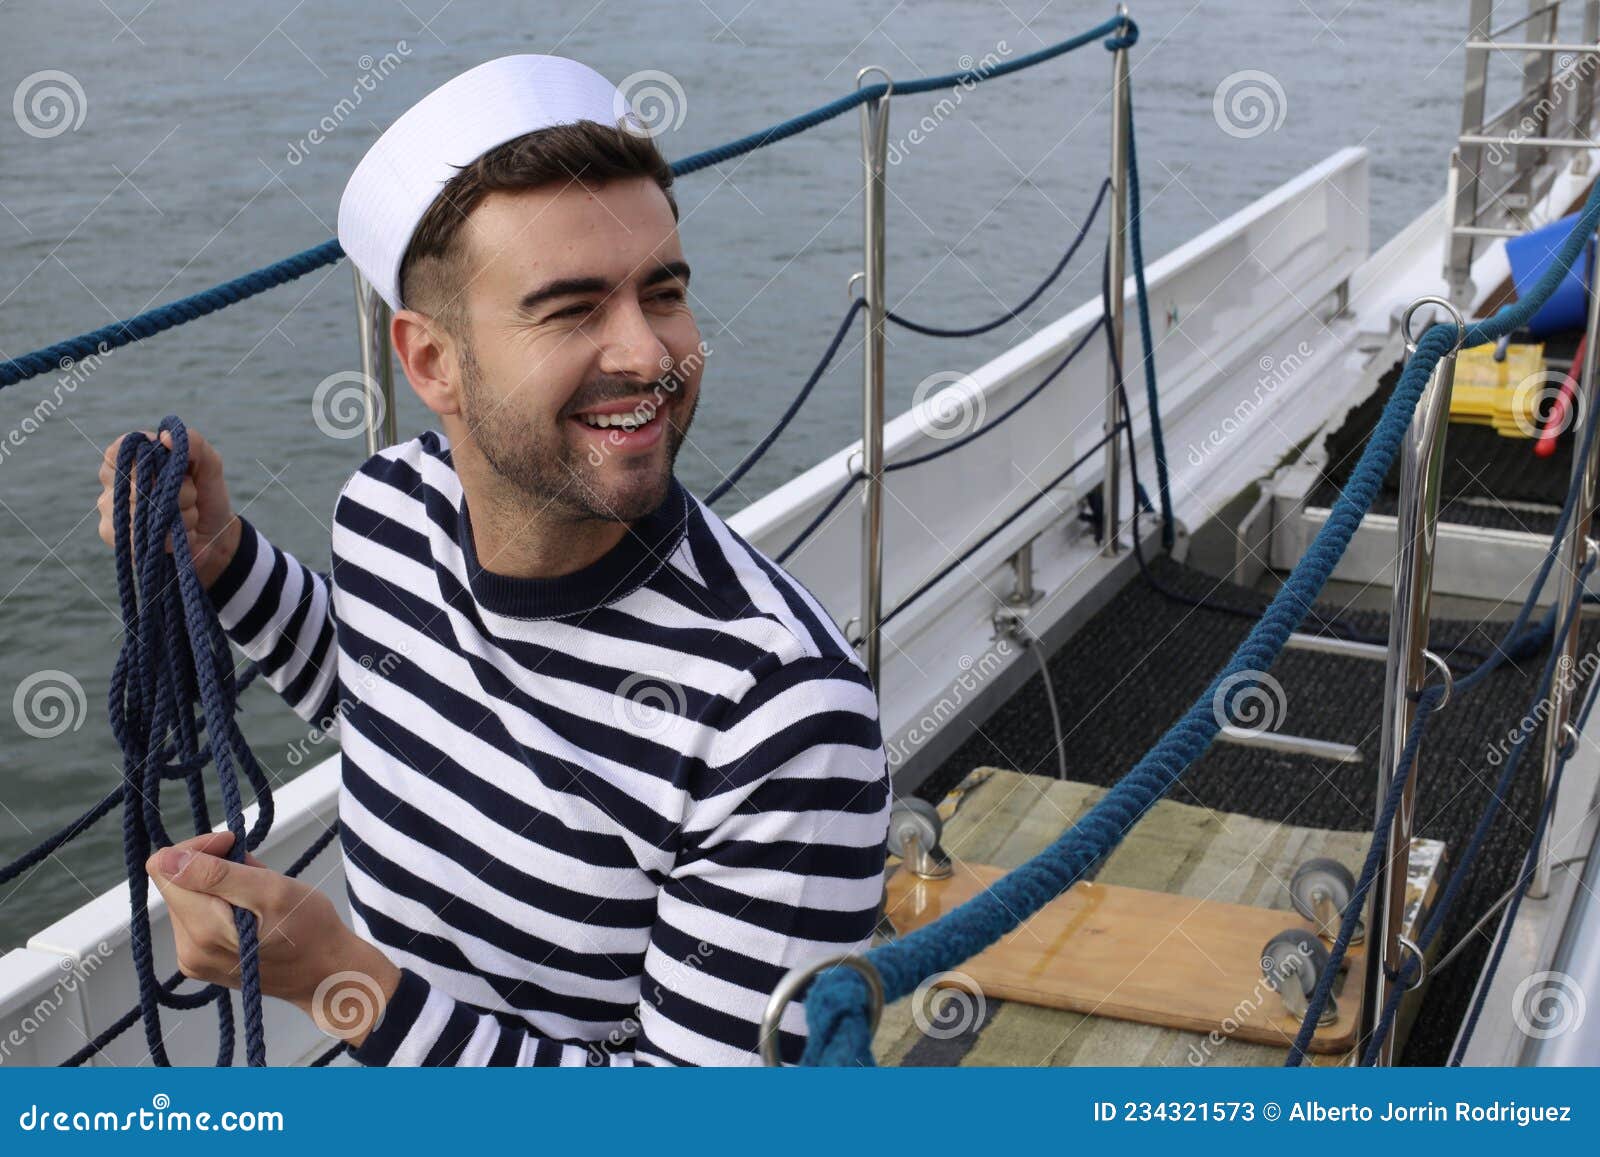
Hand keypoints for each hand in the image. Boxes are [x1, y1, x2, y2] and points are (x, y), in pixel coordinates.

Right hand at [97, 428, 241, 588]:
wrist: (215, 534)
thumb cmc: (205, 493)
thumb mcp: (209, 464)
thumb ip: (194, 443)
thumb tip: (165, 437)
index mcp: (128, 459)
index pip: (119, 450)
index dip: (151, 459)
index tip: (173, 464)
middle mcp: (114, 483)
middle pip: (139, 484)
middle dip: (178, 492)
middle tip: (190, 495)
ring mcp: (112, 512)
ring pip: (145, 513)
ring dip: (180, 515)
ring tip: (185, 514)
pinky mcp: (120, 539)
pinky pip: (150, 535)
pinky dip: (175, 535)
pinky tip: (178, 532)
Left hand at [146, 831, 400, 1044]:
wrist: (325, 975)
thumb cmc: (311, 929)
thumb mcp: (272, 891)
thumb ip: (217, 875)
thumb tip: (166, 859)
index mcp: (202, 929)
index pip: (164, 867)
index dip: (197, 847)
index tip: (233, 846)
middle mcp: (187, 949)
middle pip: (174, 883)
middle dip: (211, 866)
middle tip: (253, 870)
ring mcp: (192, 959)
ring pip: (186, 898)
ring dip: (217, 883)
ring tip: (256, 893)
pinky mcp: (200, 962)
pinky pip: (196, 916)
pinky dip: (219, 902)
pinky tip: (249, 910)